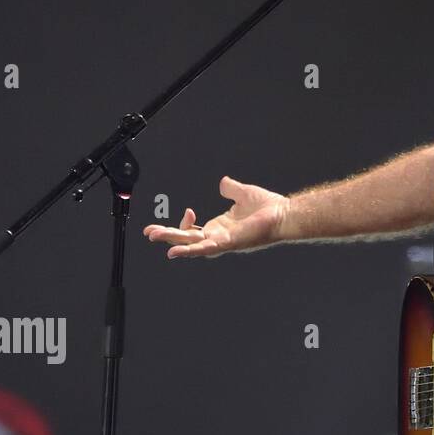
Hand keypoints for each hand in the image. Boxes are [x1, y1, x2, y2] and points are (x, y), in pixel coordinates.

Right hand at [142, 175, 288, 258]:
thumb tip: (223, 182)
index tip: (189, 210)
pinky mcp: (230, 243)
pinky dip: (191, 250)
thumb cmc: (269, 207)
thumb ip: (231, 189)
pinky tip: (175, 252)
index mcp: (220, 227)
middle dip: (168, 236)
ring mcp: (224, 241)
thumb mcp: (243, 193)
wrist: (285, 214)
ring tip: (155, 238)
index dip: (185, 223)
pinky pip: (206, 248)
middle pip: (188, 239)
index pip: (194, 231)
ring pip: (193, 245)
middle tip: (149, 233)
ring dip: (174, 243)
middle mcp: (219, 236)